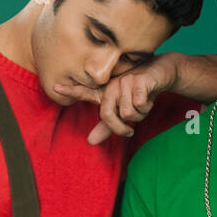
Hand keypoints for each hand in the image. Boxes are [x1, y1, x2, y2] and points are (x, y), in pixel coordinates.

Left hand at [53, 55, 180, 144]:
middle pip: (108, 115)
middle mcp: (112, 86)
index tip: (55, 87)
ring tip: (143, 103)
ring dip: (140, 114)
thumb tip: (91, 141)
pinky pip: (139, 105)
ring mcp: (124, 81)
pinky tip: (150, 96)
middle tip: (130, 130)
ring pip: (127, 113)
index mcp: (106, 92)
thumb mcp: (124, 111)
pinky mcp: (138, 80)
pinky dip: (147, 107)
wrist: (161, 74)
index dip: (71, 91)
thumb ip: (108, 126)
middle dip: (121, 128)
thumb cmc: (141, 93)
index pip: (85, 92)